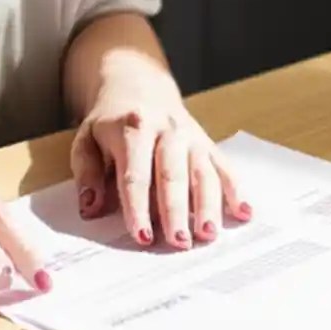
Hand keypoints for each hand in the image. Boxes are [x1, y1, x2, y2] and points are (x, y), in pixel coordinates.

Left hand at [70, 87, 251, 248]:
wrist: (138, 86)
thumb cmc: (111, 122)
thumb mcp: (86, 139)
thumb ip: (87, 173)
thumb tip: (91, 208)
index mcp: (133, 128)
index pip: (136, 175)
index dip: (139, 208)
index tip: (142, 236)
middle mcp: (167, 131)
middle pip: (173, 175)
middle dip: (176, 211)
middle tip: (179, 243)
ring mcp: (192, 137)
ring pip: (203, 173)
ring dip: (208, 206)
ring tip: (208, 235)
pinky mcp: (208, 144)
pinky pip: (225, 168)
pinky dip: (236, 191)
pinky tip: (244, 213)